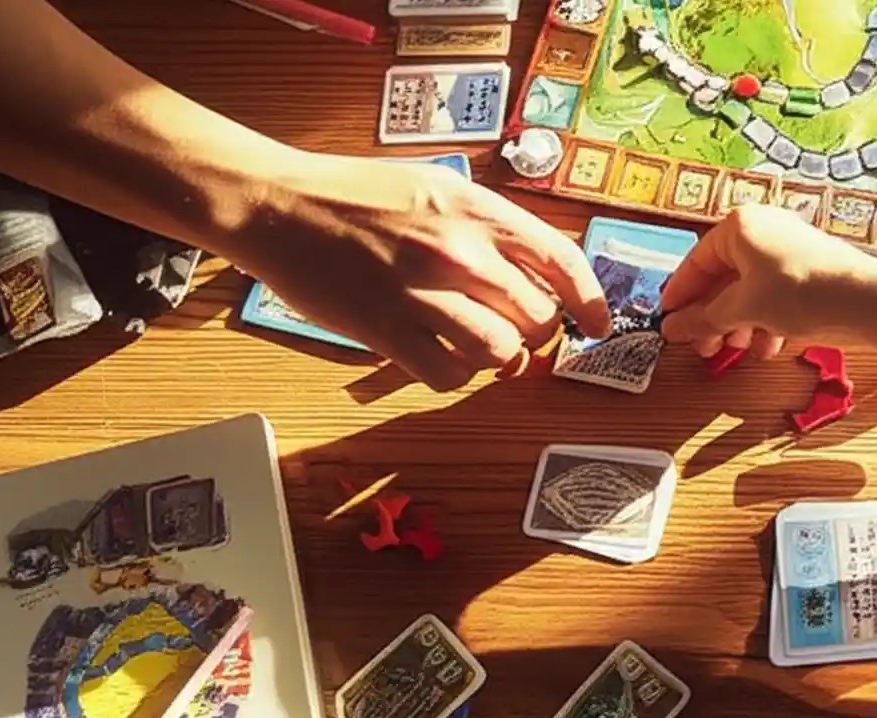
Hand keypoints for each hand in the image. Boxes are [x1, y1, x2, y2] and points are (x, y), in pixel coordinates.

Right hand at [219, 151, 610, 389]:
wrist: (279, 205)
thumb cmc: (355, 192)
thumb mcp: (436, 185)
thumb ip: (486, 224)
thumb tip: (533, 270)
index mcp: (477, 209)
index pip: (562, 261)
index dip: (591, 301)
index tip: (597, 324)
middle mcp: (459, 251)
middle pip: (538, 316)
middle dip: (538, 333)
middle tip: (519, 332)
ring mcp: (423, 293)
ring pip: (501, 352)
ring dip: (499, 358)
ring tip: (481, 346)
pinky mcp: (386, 330)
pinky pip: (449, 374)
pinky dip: (455, 374)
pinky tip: (441, 356)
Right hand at [660, 205, 876, 356]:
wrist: (867, 300)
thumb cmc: (800, 294)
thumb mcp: (743, 309)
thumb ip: (702, 319)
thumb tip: (669, 329)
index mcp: (739, 226)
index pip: (696, 261)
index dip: (680, 295)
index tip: (667, 322)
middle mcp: (762, 229)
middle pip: (723, 278)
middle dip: (712, 317)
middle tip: (704, 347)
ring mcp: (788, 247)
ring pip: (749, 289)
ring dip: (739, 323)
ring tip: (738, 350)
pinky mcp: (809, 267)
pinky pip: (774, 293)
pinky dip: (766, 319)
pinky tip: (769, 346)